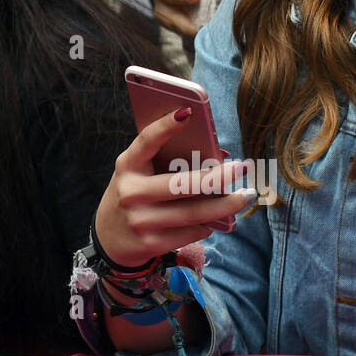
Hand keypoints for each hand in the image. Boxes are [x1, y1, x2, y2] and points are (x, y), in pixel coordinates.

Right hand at [94, 107, 253, 268]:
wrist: (109, 238)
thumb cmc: (132, 195)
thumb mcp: (136, 174)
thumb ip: (162, 162)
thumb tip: (214, 156)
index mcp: (127, 166)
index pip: (146, 141)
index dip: (165, 126)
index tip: (188, 111)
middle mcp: (131, 192)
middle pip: (181, 183)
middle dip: (217, 177)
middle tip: (242, 168)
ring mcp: (141, 220)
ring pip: (193, 212)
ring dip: (225, 204)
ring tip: (246, 195)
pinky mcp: (152, 243)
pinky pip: (191, 232)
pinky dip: (209, 224)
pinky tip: (219, 218)